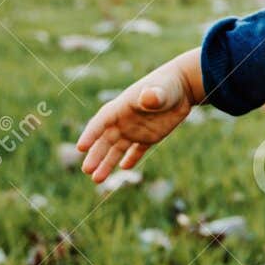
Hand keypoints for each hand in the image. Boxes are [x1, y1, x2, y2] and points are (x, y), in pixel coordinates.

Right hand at [76, 48, 201, 183]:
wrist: (183, 86)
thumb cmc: (168, 85)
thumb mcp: (160, 90)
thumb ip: (153, 95)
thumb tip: (148, 98)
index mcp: (121, 107)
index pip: (101, 122)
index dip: (91, 134)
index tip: (81, 147)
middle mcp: (124, 120)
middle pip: (105, 140)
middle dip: (96, 155)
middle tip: (86, 171)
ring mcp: (135, 129)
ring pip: (117, 149)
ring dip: (107, 163)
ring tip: (97, 179)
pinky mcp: (149, 136)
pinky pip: (136, 151)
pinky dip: (130, 159)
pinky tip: (124, 168)